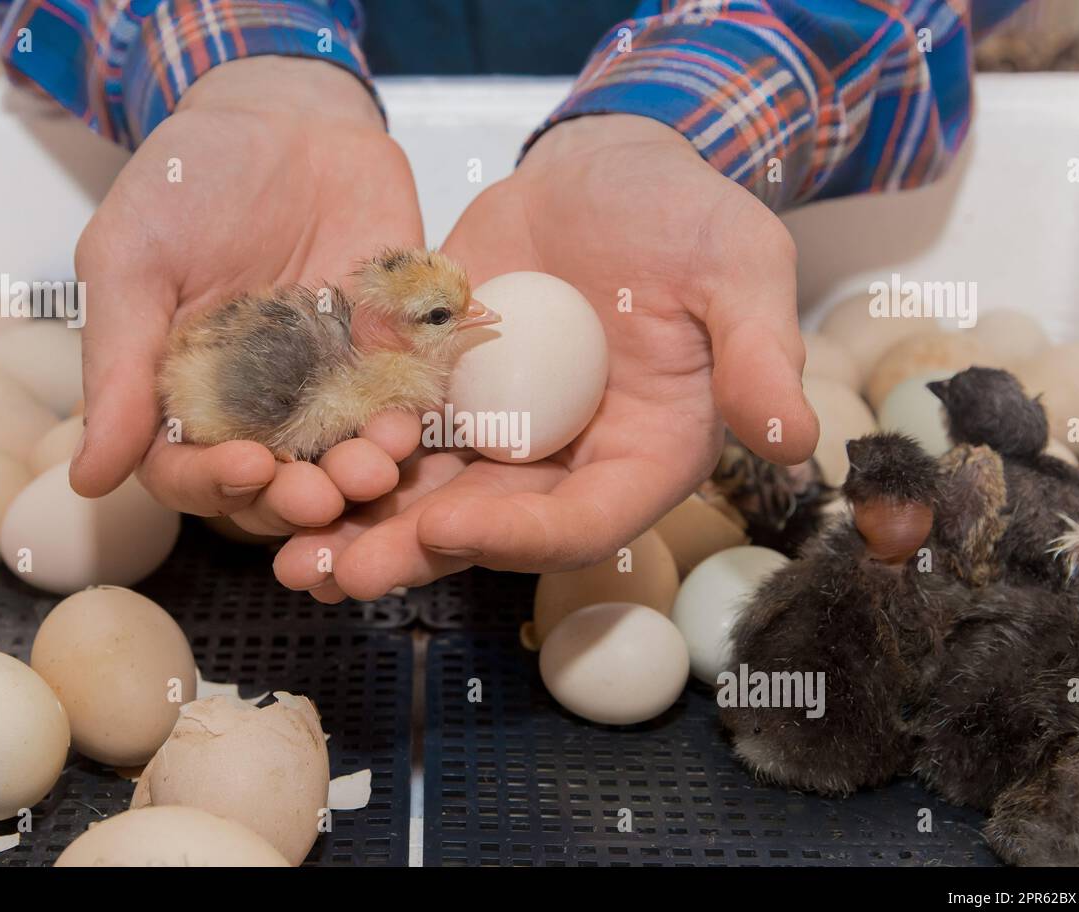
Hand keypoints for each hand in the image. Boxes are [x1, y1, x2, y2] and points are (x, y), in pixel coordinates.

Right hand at [69, 57, 424, 533]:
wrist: (283, 116)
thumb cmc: (189, 180)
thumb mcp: (130, 259)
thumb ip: (117, 366)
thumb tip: (88, 479)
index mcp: (182, 395)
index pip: (188, 471)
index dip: (213, 485)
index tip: (246, 469)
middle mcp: (257, 406)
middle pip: (274, 484)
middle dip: (298, 498)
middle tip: (322, 495)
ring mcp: (327, 385)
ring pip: (342, 458)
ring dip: (360, 475)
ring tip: (375, 467)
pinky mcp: (388, 354)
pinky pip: (402, 404)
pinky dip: (409, 423)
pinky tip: (412, 425)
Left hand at [274, 114, 817, 599]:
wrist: (602, 171)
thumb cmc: (683, 214)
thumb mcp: (736, 264)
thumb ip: (759, 351)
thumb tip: (796, 438)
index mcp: (647, 451)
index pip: (589, 519)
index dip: (523, 535)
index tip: (453, 527)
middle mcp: (572, 459)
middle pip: (495, 531)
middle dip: (418, 555)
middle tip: (339, 573)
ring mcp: (507, 434)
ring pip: (433, 500)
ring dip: (364, 531)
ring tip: (290, 553)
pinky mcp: (451, 398)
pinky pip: (398, 444)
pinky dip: (346, 466)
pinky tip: (282, 481)